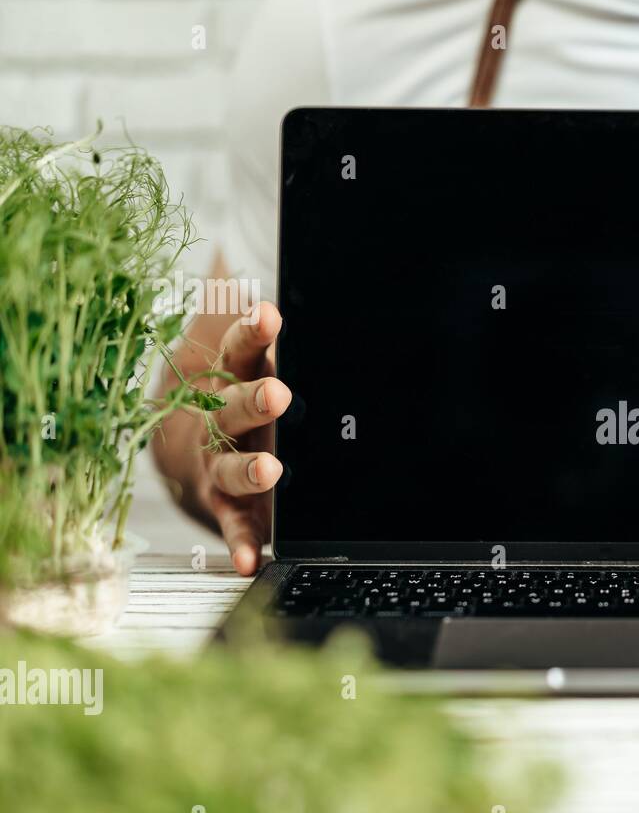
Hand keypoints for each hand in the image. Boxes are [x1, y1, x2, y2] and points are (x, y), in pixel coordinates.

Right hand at [169, 302, 290, 575]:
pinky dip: (244, 544)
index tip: (268, 313)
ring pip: (232, 466)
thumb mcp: (237, 355)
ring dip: (251, 470)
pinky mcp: (225, 506)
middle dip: (255, 400)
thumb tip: (222, 254)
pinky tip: (254, 558)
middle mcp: (220, 422)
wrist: (185, 452)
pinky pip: (235, 526)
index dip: (253, 332)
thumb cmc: (228, 394)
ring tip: (270, 472)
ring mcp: (218, 464)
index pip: (239, 350)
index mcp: (229, 380)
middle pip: (235, 408)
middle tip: (279, 392)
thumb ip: (240, 315)